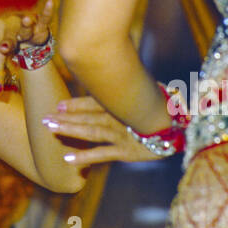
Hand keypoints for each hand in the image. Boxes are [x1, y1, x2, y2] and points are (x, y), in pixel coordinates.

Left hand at [0, 0, 54, 93]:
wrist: (17, 26)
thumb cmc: (7, 43)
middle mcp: (7, 23)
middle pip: (8, 36)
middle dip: (7, 42)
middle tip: (3, 49)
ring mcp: (23, 21)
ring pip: (24, 27)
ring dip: (26, 25)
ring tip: (27, 20)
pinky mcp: (38, 22)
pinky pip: (43, 17)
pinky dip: (47, 12)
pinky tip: (51, 2)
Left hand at [39, 95, 172, 163]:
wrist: (182, 127)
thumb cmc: (162, 107)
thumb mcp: (145, 90)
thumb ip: (127, 85)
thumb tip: (115, 69)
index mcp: (121, 102)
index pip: (94, 102)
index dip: (75, 103)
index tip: (58, 105)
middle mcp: (118, 116)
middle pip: (87, 116)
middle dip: (65, 117)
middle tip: (45, 118)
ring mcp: (121, 134)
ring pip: (91, 131)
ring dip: (70, 130)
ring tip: (51, 129)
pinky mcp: (126, 152)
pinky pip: (102, 154)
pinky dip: (84, 156)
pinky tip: (67, 158)